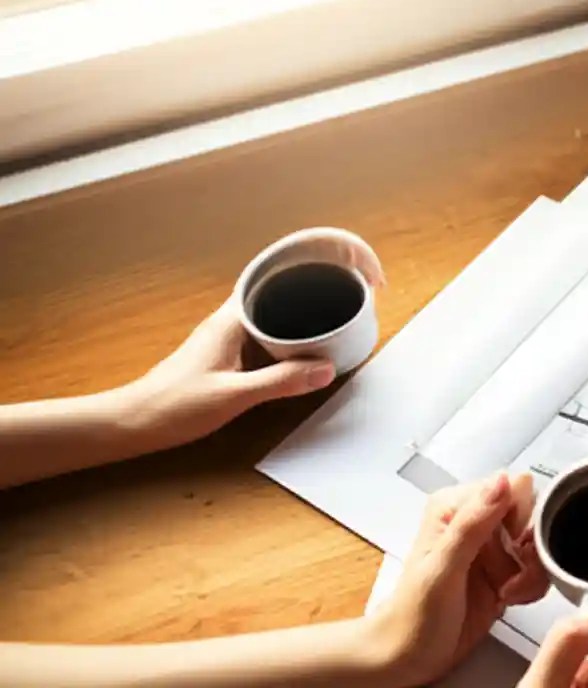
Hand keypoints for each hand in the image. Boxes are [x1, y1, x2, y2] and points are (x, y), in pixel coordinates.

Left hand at [122, 296, 336, 450]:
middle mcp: (228, 324)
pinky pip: (263, 344)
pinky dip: (283, 348)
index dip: (298, 276)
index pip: (268, 282)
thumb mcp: (235, 395)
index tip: (329, 275)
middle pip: (273, 301)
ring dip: (295, 327)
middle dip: (305, 302)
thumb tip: (326, 369)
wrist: (135, 422)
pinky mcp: (225, 359)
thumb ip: (281, 381)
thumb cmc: (176, 404)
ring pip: (269, 324)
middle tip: (341, 305)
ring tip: (330, 329)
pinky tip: (300, 359)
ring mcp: (226, 341)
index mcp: (230, 321)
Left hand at [368, 472, 549, 684]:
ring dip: (531, 572)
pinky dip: (531, 586)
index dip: (520, 519)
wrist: (409, 656)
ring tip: (506, 591)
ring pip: (537, 544)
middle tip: (510, 577)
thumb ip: (474, 522)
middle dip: (530, 550)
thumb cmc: (414, 615)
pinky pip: (536, 567)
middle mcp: (475, 521)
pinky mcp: (502, 571)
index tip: (510, 547)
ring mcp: (490, 547)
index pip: (513, 489)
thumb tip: (503, 481)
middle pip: (531, 517)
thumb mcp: (444, 567)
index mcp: (456, 506)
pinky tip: (508, 598)